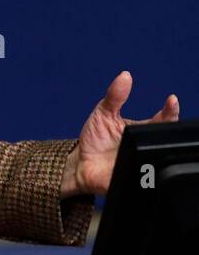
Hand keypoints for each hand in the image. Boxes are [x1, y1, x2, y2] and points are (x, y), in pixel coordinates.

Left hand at [63, 70, 179, 196]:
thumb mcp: (102, 113)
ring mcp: (142, 163)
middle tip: (166, 119)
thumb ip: (115, 97)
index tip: (171, 100)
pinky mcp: (135, 178)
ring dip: (157, 149)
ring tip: (150, 139)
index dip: (170, 111)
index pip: (164, 120)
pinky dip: (146, 171)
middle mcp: (146, 146)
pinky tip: (142, 164)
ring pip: (160, 158)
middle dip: (168, 129)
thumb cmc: (95, 139)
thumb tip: (125, 76)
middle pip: (166, 139)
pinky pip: (146, 177)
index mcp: (144, 130)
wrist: (81, 165)